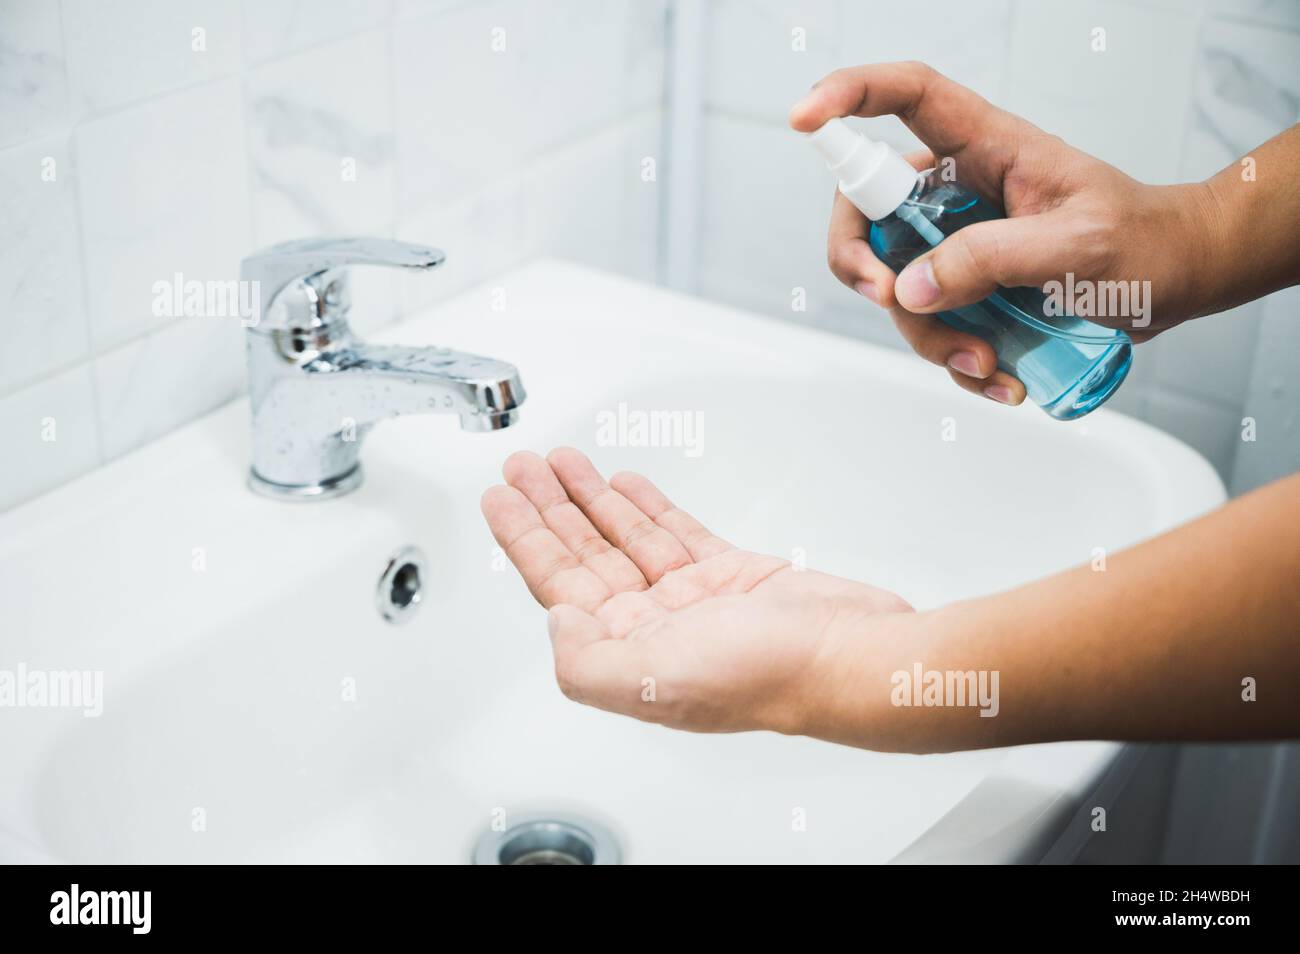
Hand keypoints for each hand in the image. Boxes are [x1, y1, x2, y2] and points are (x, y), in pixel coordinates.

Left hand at [480, 448, 913, 735]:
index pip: (558, 585)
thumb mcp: (654, 682)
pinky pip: (673, 533)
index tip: (499, 499)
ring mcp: (693, 601)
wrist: (851, 655)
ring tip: (562, 462)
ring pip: (625, 538)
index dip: (524, 539)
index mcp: (629, 653)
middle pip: (584, 556)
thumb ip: (586, 661)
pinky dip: (646, 506)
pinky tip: (622, 486)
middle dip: (549, 508)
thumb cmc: (769, 677)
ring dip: (590, 498)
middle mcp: (655, 628)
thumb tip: (553, 620)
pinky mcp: (731, 577)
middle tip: (521, 467)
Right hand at [790, 61, 1218, 405]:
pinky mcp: (964, 289)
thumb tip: (913, 288)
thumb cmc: (1143, 242)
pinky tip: (1000, 377)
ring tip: (990, 362)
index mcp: (987, 147)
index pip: (907, 96)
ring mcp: (955, 243)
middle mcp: (957, 191)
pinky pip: (929, 327)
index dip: (848, 95)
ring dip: (930, 337)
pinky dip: (956, 362)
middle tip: (890, 300)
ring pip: (897, 288)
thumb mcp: (1078, 248)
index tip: (804, 119)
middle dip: (864, 265)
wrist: (1175, 279)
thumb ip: (995, 259)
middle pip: (867, 211)